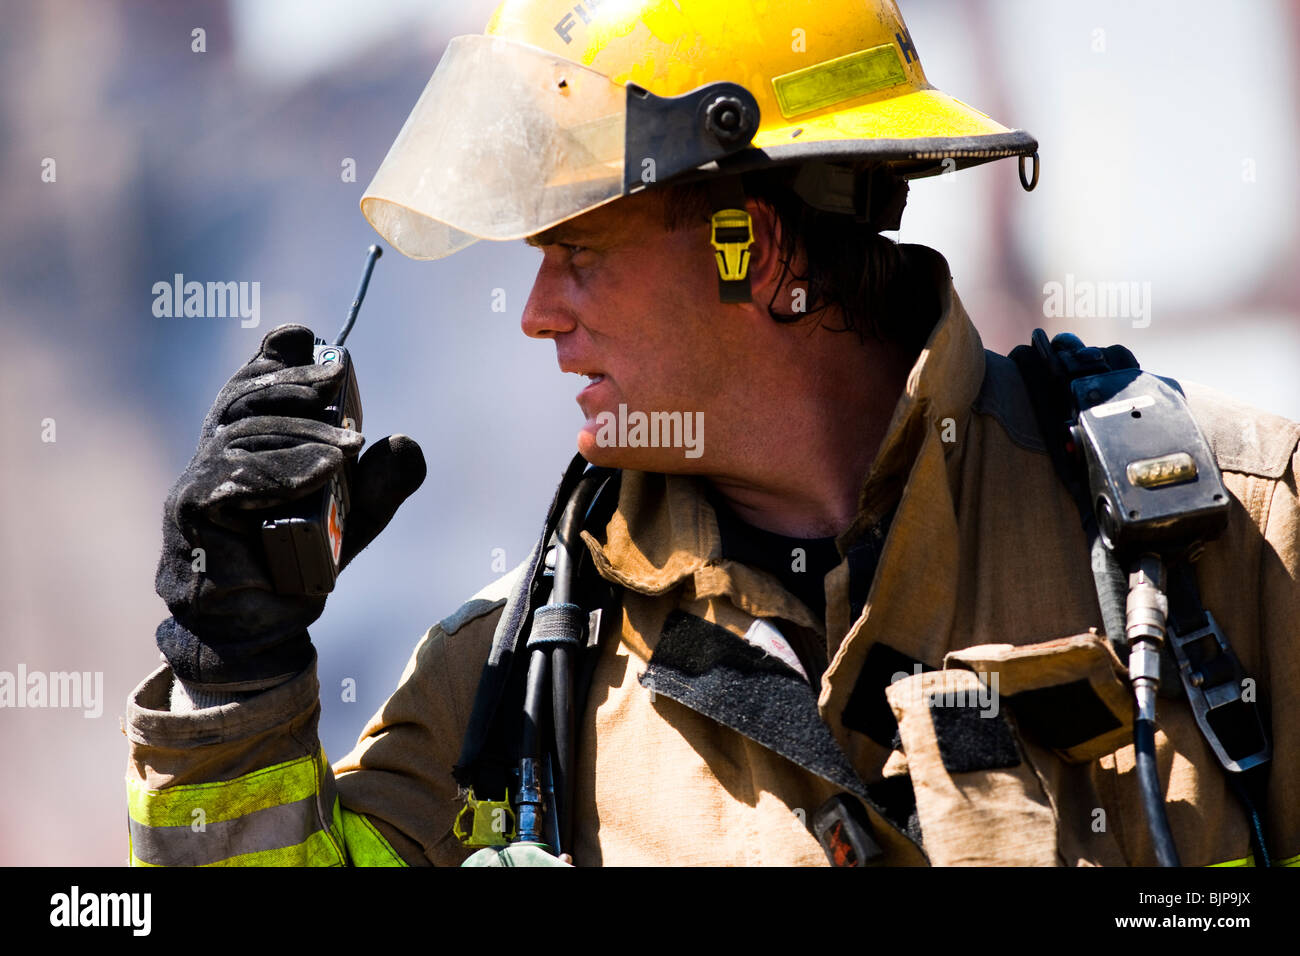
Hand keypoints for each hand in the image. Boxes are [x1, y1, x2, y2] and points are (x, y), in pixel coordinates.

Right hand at [154, 324, 424, 688]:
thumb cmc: (303, 563)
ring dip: (299, 433)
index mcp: (248, 444)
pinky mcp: (192, 514)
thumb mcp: (355, 514)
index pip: (252, 387)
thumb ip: (382, 480)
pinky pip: (231, 479)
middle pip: (245, 401)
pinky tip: (321, 469)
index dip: (274, 358)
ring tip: (346, 445)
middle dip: (294, 385)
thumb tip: (405, 441)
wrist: (268, 627)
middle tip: (339, 380)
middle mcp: (216, 456)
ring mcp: (198, 483)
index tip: (304, 337)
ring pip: (242, 436)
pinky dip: (280, 470)